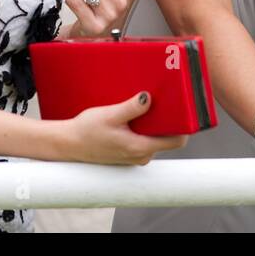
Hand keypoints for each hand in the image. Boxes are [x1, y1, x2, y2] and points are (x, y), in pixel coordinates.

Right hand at [65, 91, 187, 163]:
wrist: (69, 144)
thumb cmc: (87, 131)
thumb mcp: (110, 115)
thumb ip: (131, 108)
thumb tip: (149, 98)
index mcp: (140, 148)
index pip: (176, 141)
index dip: (184, 127)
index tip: (184, 110)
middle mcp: (141, 156)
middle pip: (166, 138)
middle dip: (167, 121)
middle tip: (163, 101)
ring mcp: (134, 157)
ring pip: (154, 138)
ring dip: (152, 124)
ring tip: (146, 106)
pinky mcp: (128, 154)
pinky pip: (143, 140)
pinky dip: (142, 129)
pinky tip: (133, 117)